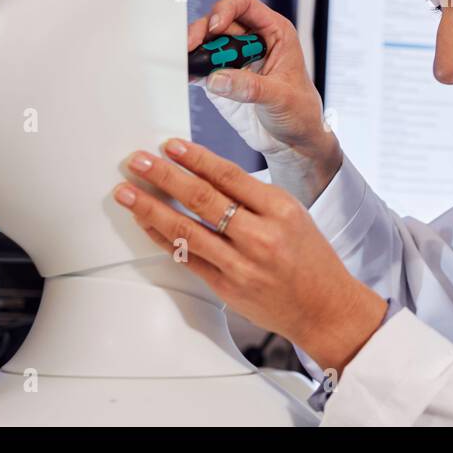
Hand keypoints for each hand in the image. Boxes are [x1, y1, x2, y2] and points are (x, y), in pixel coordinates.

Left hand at [114, 137, 387, 376]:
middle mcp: (260, 235)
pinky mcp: (226, 287)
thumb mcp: (294, 215)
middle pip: (202, 198)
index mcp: (280, 209)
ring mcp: (241, 264)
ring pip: (187, 229)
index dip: (195, 158)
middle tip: (138, 161)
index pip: (229, 175)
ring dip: (151, 208)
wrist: (325, 307)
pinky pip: (187, 258)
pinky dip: (164, 238)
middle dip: (164, 176)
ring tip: (127, 193)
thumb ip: (255, 198)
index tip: (170, 145)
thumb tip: (208, 176)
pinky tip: (148, 224)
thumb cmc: (311, 259)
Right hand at [188, 0, 340, 203]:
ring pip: (204, 42)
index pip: (244, 4)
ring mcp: (234, 58)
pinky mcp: (220, 77)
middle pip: (217, 21)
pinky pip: (199, 66)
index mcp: (274, 32)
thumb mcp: (281, 98)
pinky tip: (183, 75)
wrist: (293, 140)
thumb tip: (218, 78)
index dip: (225, 9)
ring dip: (192, 50)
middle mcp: (251, 40)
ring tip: (182, 63)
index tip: (214, 27)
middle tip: (188, 48)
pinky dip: (189, 69)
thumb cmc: (300, 112)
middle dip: (200, 32)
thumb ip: (251, 88)